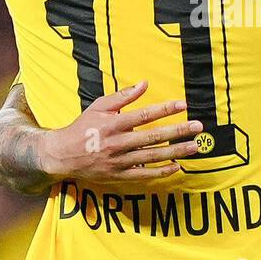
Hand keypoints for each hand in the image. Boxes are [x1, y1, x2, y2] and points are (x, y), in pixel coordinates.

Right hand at [38, 80, 201, 181]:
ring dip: (176, 151)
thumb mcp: (99, 106)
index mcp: (113, 124)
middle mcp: (118, 143)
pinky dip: (162, 171)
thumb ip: (122, 96)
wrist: (62, 155)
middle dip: (178, 131)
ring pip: (153, 156)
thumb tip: (144, 83)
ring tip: (194, 146)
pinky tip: (177, 166)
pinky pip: (144, 174)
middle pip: (153, 137)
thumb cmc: (83, 127)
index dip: (164, 109)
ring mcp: (119, 161)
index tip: (183, 104)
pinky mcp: (119, 175)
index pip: (144, 115)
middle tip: (198, 127)